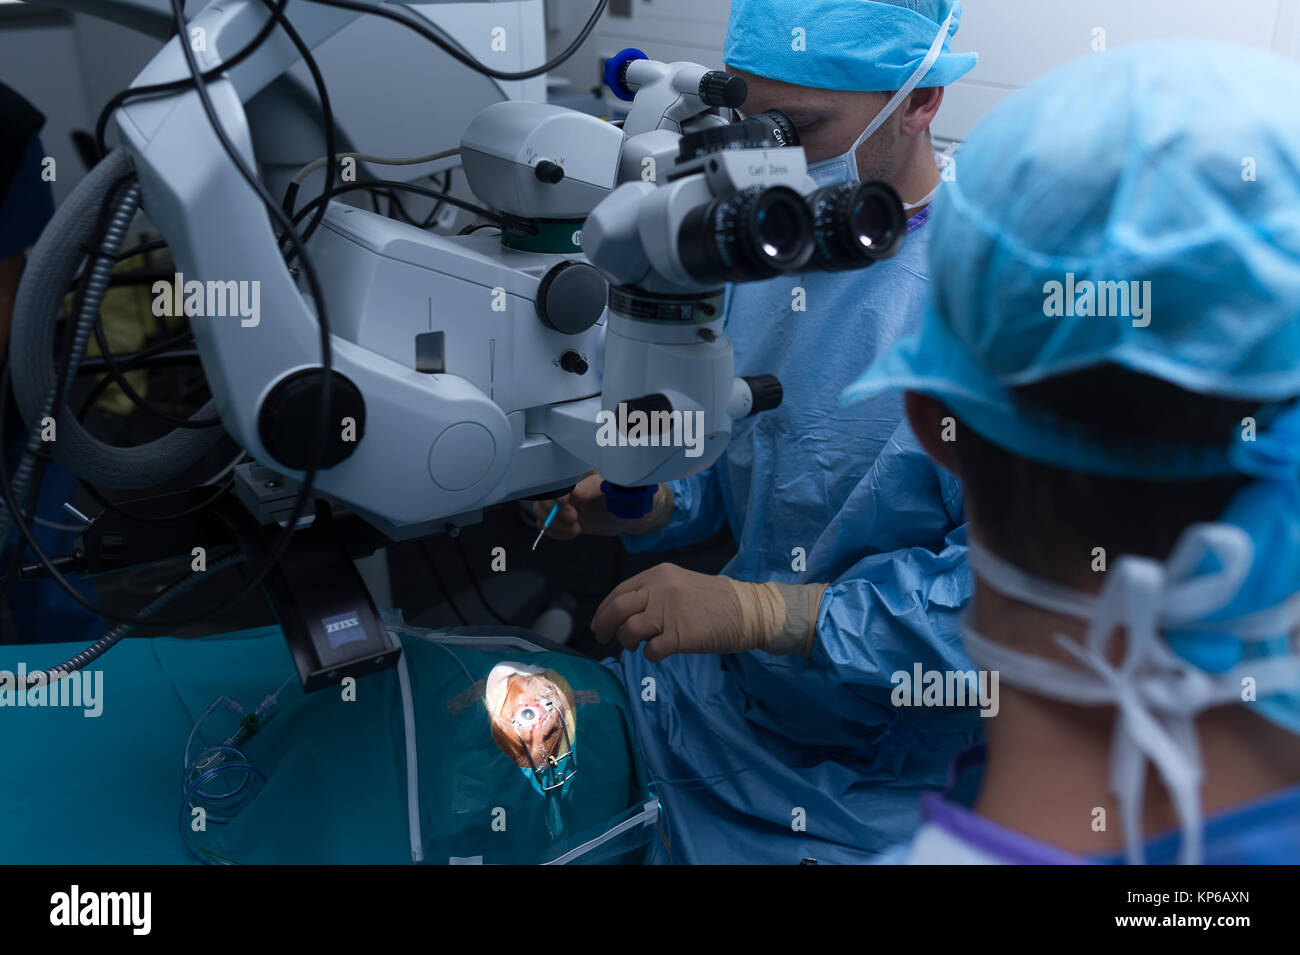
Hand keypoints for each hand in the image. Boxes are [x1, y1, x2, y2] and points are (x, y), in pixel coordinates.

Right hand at [532, 471, 671, 539]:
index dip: (555, 490)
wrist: (629, 514)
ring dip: (555, 524)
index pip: (555, 477)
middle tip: (575, 519)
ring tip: (577, 529)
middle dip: (555, 511)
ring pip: (540, 510)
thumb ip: (600, 487)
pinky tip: (572, 532)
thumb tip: (577, 492)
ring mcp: (560, 499)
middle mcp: (565, 483)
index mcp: (578, 471)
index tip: (565, 501)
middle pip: (543, 495)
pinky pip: (543, 523)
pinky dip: (555, 532)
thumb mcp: (619, 491)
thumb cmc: (629, 498)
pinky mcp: (559, 515)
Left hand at [592, 563, 751, 661]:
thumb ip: (654, 593)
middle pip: (617, 609)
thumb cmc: (715, 600)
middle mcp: (660, 590)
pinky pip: (651, 650)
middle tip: (603, 639)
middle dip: (604, 627)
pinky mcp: (681, 635)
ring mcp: (670, 612)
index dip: (603, 610)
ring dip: (627, 642)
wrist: (748, 610)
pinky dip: (650, 655)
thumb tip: (625, 613)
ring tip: (636, 646)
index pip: (618, 592)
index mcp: (658, 575)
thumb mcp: (680, 584)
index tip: (598, 624)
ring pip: (629, 630)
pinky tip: (659, 653)